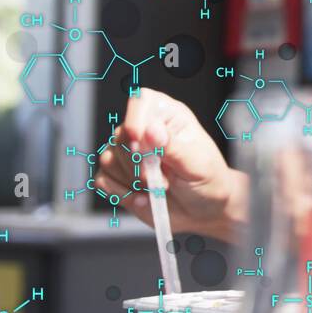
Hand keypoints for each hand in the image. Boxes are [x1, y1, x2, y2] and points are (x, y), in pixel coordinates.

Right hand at [93, 88, 247, 240]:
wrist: (205, 211)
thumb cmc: (209, 180)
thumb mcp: (198, 164)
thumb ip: (173, 148)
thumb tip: (152, 129)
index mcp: (167, 115)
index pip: (140, 101)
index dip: (135, 121)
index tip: (141, 146)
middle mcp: (144, 129)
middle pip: (120, 136)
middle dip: (139, 165)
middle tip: (164, 181)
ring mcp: (128, 152)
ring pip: (108, 159)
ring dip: (132, 181)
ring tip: (159, 190)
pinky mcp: (118, 175)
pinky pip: (103, 180)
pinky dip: (122, 194)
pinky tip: (144, 199)